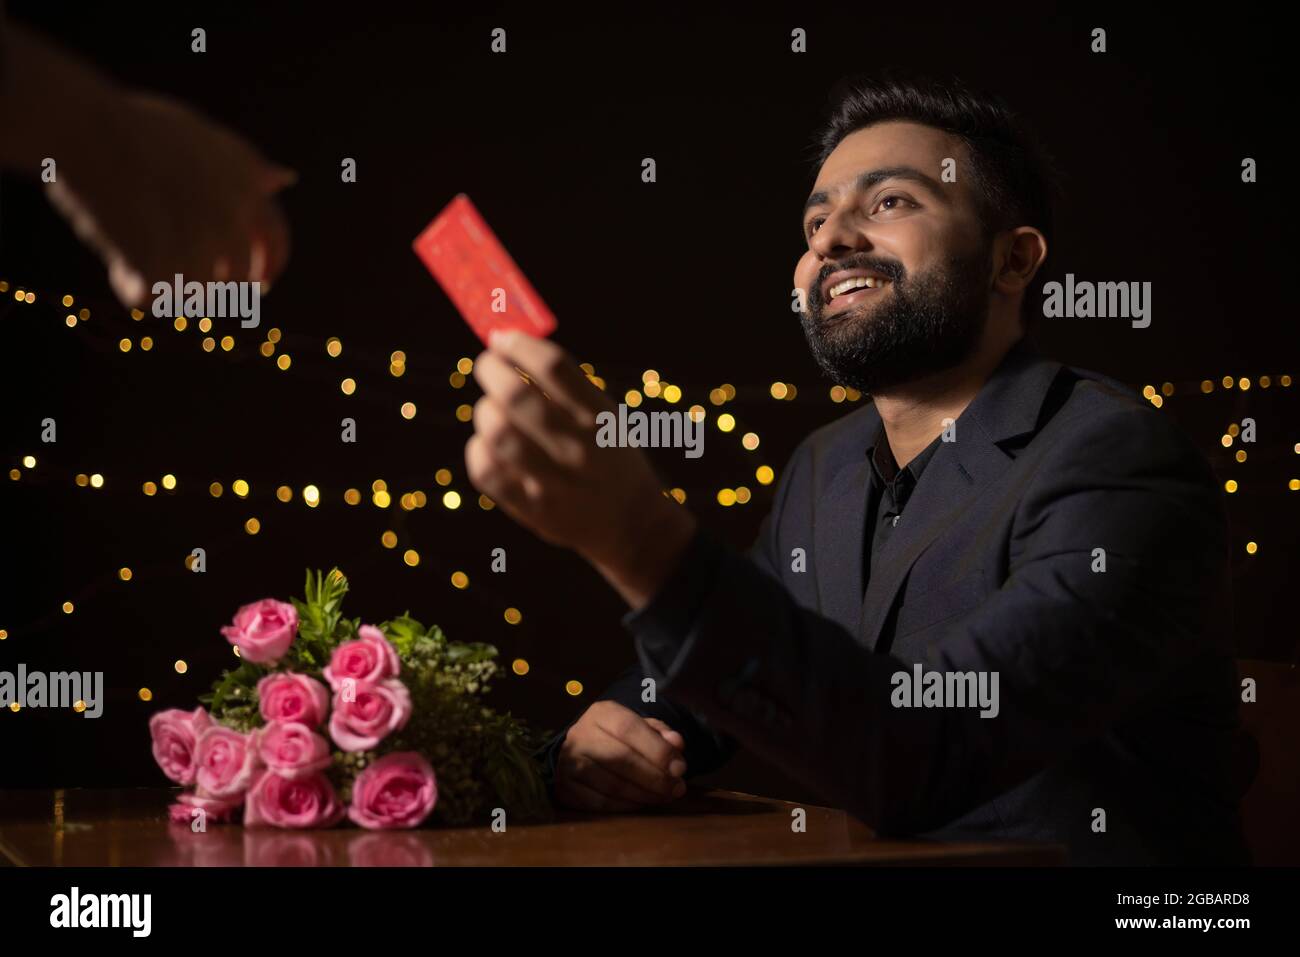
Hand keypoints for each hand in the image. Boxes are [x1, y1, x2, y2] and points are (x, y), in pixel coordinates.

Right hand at [44, 89, 292, 306]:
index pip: (277, 241)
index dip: (269, 267)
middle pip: (236, 277)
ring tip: (132, 245)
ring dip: (165, 280)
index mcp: (247, 184)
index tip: (258, 283)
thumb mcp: (199, 135)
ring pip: (193, 292)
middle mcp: (233, 217)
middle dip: (208, 279)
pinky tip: (116, 262)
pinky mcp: (164, 265)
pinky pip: (152, 299)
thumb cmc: (130, 128)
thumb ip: (243, 166)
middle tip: (173, 269)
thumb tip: (284, 179)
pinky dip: (130, 286)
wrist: (82, 128)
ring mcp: (202, 243)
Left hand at [466, 331, 696, 607]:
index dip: (519, 345)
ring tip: (491, 409)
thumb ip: (564, 385)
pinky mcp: (532, 510)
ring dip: (485, 411)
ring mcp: (555, 484)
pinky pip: (486, 471)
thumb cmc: (607, 454)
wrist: (631, 522)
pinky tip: (489, 444)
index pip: (553, 367)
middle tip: (487, 364)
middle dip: (491, 370)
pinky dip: (479, 449)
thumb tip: (507, 342)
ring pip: (496, 433)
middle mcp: (580, 450)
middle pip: (518, 398)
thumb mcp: (605, 416)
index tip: (503, 338)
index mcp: (600, 419)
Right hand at [554, 700, 688, 811]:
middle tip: (677, 788)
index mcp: (601, 713)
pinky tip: (642, 803)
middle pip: (621, 758)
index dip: (657, 750)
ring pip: (612, 784)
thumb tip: (676, 743)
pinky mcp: (566, 788)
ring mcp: (568, 763)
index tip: (680, 768)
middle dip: (655, 777)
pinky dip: (627, 806)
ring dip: (644, 795)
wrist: (580, 750)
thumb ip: (660, 732)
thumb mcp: (639, 726)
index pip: (629, 729)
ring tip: (665, 797)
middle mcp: (580, 735)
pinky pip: (601, 803)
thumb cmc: (617, 737)